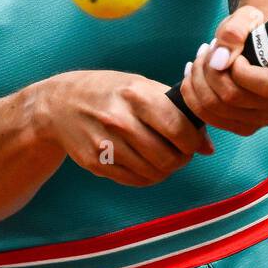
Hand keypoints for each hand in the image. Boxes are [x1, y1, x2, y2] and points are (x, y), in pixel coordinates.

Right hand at [35, 69, 214, 186]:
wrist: (60, 103)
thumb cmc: (110, 91)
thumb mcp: (141, 86)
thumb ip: (177, 110)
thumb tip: (208, 147)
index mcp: (135, 95)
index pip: (178, 129)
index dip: (192, 141)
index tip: (193, 142)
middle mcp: (119, 120)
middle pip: (167, 157)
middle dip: (181, 159)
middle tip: (180, 153)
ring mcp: (104, 144)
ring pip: (152, 173)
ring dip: (165, 170)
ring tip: (164, 158)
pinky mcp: (95, 163)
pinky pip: (134, 180)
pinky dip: (147, 177)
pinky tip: (146, 164)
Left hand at [179, 5, 267, 135]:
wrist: (258, 45)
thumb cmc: (255, 30)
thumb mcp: (247, 17)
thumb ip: (235, 31)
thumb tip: (219, 60)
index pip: (265, 85)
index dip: (236, 67)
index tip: (227, 48)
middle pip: (234, 98)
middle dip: (209, 70)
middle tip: (207, 50)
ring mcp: (266, 118)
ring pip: (217, 109)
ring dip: (198, 81)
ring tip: (201, 59)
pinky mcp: (246, 127)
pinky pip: (211, 118)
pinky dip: (194, 96)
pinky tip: (194, 76)